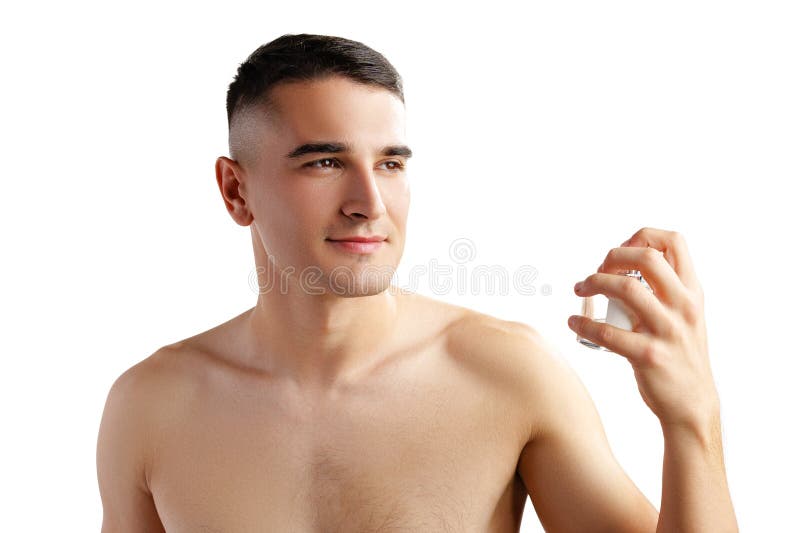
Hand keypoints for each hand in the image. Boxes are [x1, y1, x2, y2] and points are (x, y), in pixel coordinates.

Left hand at [567, 227, 718, 431]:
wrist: (693, 405)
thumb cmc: (680, 355)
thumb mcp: (686, 315)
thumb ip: (666, 290)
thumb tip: (626, 265)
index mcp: (692, 292)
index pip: (674, 242)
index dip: (642, 236)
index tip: (621, 250)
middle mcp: (684, 306)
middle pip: (646, 258)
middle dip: (613, 256)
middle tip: (596, 271)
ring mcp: (668, 331)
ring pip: (625, 288)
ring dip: (594, 283)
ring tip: (580, 290)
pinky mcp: (649, 356)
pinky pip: (608, 333)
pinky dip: (583, 324)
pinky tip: (573, 323)